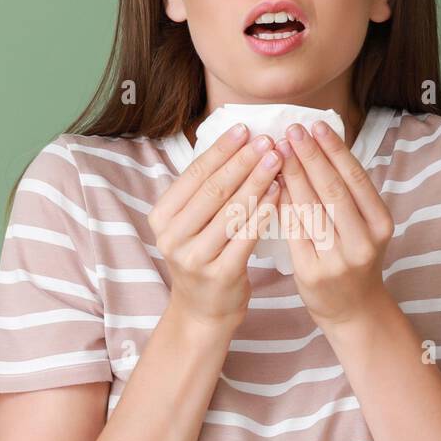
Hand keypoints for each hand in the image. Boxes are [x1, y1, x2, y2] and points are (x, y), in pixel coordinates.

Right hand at [148, 124, 281, 329]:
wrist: (203, 310)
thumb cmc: (204, 256)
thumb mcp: (191, 223)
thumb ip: (205, 190)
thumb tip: (237, 143)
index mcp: (162, 217)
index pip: (194, 175)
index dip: (221, 150)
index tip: (245, 129)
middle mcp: (172, 237)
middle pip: (213, 190)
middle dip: (243, 161)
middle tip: (268, 140)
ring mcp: (194, 257)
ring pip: (231, 211)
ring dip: (257, 181)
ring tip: (278, 160)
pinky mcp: (220, 274)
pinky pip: (246, 236)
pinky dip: (263, 211)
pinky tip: (278, 192)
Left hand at [275, 120, 394, 326]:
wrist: (354, 309)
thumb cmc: (355, 258)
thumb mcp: (365, 226)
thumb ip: (348, 193)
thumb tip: (320, 145)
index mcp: (380, 223)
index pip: (355, 178)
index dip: (334, 149)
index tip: (315, 125)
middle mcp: (363, 241)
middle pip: (332, 190)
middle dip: (310, 156)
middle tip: (290, 130)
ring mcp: (338, 259)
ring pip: (310, 208)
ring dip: (292, 175)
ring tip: (276, 151)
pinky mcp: (313, 272)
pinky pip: (293, 230)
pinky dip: (282, 204)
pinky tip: (271, 183)